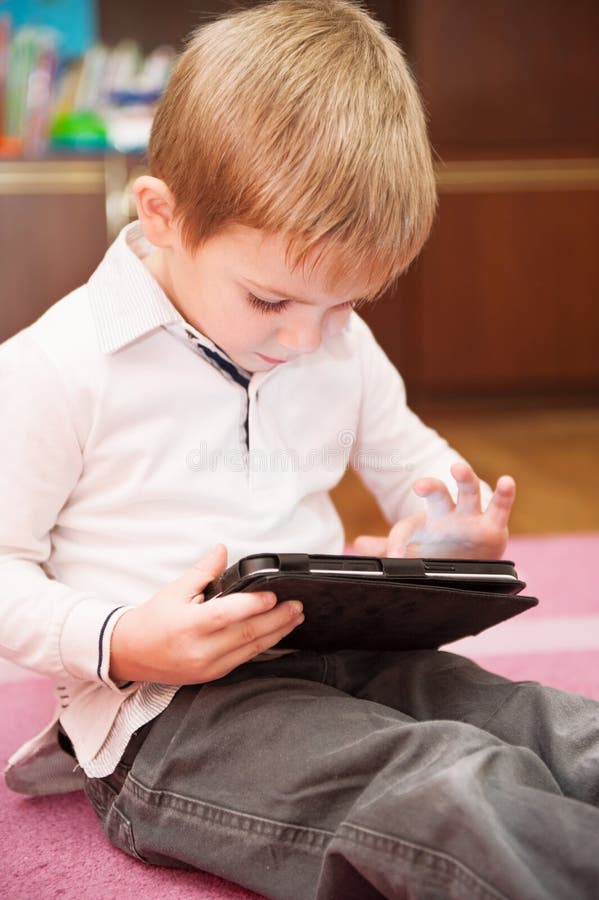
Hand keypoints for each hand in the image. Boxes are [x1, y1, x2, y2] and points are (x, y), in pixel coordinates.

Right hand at [109, 544, 303, 684]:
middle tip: (297, 607)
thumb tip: (223, 550)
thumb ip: (203, 572)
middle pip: (247, 634)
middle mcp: (200, 649)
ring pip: (250, 649)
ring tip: (295, 619)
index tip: (275, 596)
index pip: (228, 614)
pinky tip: (276, 634)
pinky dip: (262, 646)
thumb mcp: (175, 590)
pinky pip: (243, 659)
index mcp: (190, 625)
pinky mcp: (212, 675)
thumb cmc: (152, 620)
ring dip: (276, 634)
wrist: (130, 653)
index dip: (254, 605)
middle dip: (277, 620)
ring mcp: (208, 666)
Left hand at [353, 462, 514, 559]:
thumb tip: (357, 545)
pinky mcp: (494, 525)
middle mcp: (448, 515)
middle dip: (430, 488)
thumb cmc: (441, 551)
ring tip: (458, 468)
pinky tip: (507, 481)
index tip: (394, 556)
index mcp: (425, 524)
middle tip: (420, 485)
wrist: (474, 560)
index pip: (407, 528)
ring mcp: (471, 517)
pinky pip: (499, 507)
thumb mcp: (415, 550)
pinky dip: (504, 494)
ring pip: (468, 493)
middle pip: (438, 496)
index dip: (397, 542)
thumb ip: (388, 547)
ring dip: (464, 479)